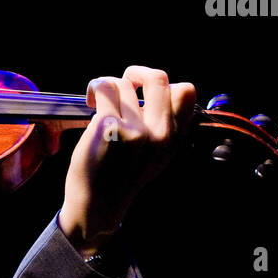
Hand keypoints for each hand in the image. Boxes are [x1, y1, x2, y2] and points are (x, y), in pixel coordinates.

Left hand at [59, 65, 195, 255]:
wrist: (97, 204)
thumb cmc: (122, 176)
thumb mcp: (157, 156)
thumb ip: (164, 126)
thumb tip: (161, 89)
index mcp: (172, 138)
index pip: (186, 92)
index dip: (165, 85)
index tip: (147, 93)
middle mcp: (158, 134)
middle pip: (158, 78)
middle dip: (137, 73)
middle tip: (124, 83)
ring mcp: (134, 130)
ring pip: (124, 83)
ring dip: (108, 87)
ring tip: (99, 100)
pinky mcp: (108, 127)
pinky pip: (103, 89)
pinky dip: (95, 90)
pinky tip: (91, 101)